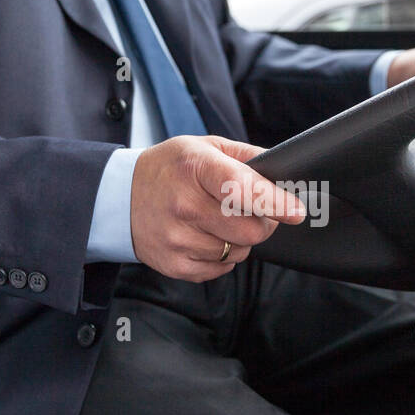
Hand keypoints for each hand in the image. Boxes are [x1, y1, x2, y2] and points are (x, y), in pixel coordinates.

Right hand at [130, 135, 305, 281]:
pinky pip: (221, 268)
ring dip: (239, 240)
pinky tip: (204, 236)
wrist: (118, 198)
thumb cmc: (168, 170)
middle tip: (253, 212)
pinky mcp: (174, 264)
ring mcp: (177, 238)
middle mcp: (184, 204)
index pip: (241, 188)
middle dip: (262, 223)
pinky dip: (222, 255)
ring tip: (217, 221)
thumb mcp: (204, 147)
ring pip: (238, 251)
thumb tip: (283, 172)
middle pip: (249, 230)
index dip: (273, 202)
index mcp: (195, 167)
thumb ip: (246, 157)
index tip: (295, 211)